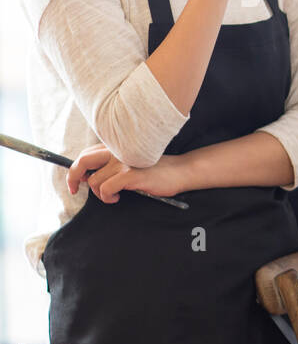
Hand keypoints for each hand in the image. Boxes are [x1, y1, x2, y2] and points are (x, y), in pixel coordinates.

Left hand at [67, 145, 190, 203]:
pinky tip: (118, 197)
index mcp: (116, 146)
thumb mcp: (130, 161)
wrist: (179, 172)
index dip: (75, 169)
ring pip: (94, 181)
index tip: (76, 181)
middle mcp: (117, 150)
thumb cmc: (155, 170)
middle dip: (73, 178)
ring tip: (113, 195)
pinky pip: (105, 189)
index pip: (85, 154)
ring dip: (100, 193)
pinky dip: (108, 197)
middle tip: (75, 190)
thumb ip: (111, 162)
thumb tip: (86, 175)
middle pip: (82, 162)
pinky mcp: (130, 174)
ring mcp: (123, 161)